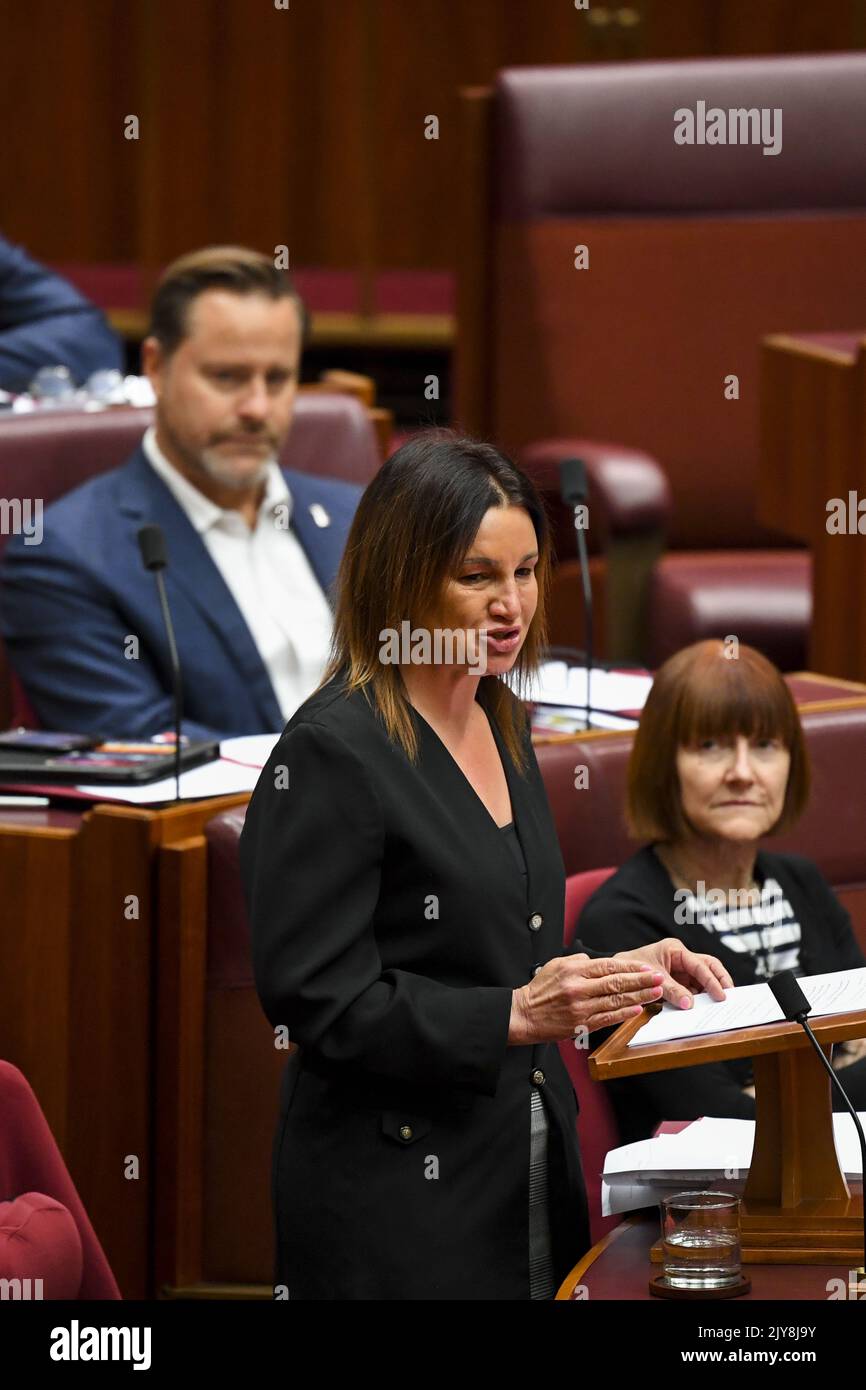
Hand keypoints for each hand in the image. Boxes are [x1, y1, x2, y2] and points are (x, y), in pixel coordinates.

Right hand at [510, 954, 666, 1044]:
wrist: (525, 1014)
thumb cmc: (540, 989)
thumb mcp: (556, 965)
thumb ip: (578, 961)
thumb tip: (597, 962)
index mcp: (574, 971)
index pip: (609, 966)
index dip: (631, 968)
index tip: (647, 968)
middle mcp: (579, 988)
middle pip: (616, 983)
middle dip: (641, 981)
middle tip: (659, 979)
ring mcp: (581, 1008)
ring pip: (615, 1001)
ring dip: (638, 997)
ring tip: (656, 994)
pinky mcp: (581, 1024)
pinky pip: (607, 1018)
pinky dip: (623, 1014)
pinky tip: (637, 1010)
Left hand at [613, 938, 732, 1009]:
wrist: (616, 975)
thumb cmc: (631, 969)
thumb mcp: (652, 980)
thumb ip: (671, 991)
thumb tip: (689, 1005)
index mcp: (675, 950)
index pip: (700, 964)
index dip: (712, 980)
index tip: (721, 995)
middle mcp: (681, 958)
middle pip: (709, 966)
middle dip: (720, 980)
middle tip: (729, 997)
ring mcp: (681, 970)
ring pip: (703, 978)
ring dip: (710, 991)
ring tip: (719, 1006)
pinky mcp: (679, 981)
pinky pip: (694, 989)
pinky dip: (700, 998)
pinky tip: (705, 1008)